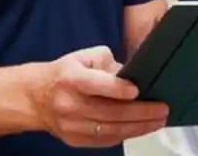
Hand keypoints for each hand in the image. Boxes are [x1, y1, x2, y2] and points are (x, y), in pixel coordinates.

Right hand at [29, 45, 168, 147]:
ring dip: (139, 127)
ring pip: (111, 130)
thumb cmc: (64, 73)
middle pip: (109, 112)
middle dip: (140, 112)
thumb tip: (132, 76)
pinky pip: (106, 140)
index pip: (96, 85)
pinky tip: (141, 128)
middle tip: (162, 109)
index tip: (137, 90)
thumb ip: (108, 63)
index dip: (117, 89)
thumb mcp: (82, 57)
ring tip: (158, 121)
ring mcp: (72, 125)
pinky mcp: (75, 140)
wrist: (34, 97)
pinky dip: (126, 134)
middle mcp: (70, 104)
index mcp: (71, 78)